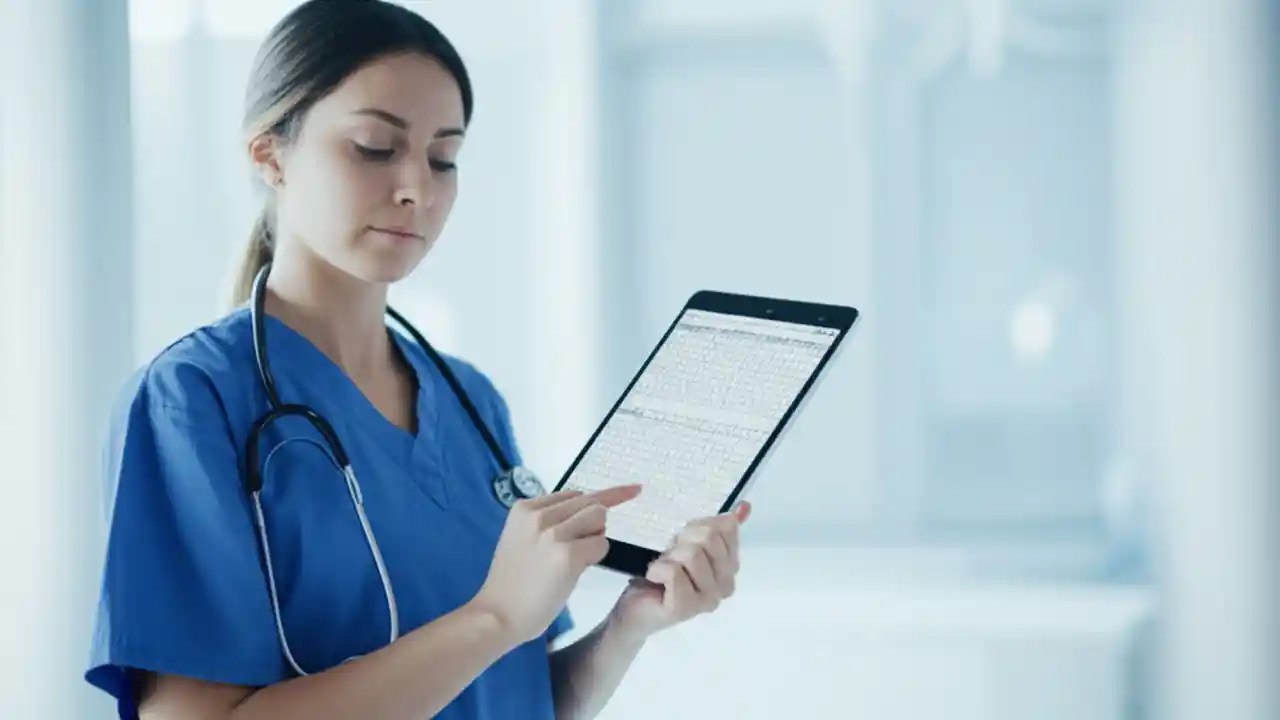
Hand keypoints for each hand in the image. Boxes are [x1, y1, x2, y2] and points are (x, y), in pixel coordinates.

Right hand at [471, 485, 641, 644]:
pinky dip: (596, 556)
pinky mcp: (567, 555)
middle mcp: (539, 515)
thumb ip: (547, 523)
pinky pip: (601, 544)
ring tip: (573, 560)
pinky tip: (578, 570)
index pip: (573, 494)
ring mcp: (553, 533)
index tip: (632, 490)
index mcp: (525, 508)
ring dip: (596, 538)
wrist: (497, 615)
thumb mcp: (522, 539)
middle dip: (595, 523)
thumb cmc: (511, 584)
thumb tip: (586, 515)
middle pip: (590, 502)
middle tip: (582, 550)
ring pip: (599, 516)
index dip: (598, 499)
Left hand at [607, 501, 751, 642]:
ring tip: (663, 570)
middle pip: (710, 537)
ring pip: (692, 555)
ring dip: (669, 557)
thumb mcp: (691, 543)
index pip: (726, 527)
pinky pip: (674, 572)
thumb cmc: (664, 574)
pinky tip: (655, 578)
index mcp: (731, 567)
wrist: (636, 606)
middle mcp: (726, 585)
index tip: (684, 542)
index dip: (697, 527)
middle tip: (671, 557)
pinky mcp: (685, 608)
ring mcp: (707, 600)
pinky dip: (658, 569)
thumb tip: (744, 506)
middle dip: (683, 540)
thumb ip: (719, 527)